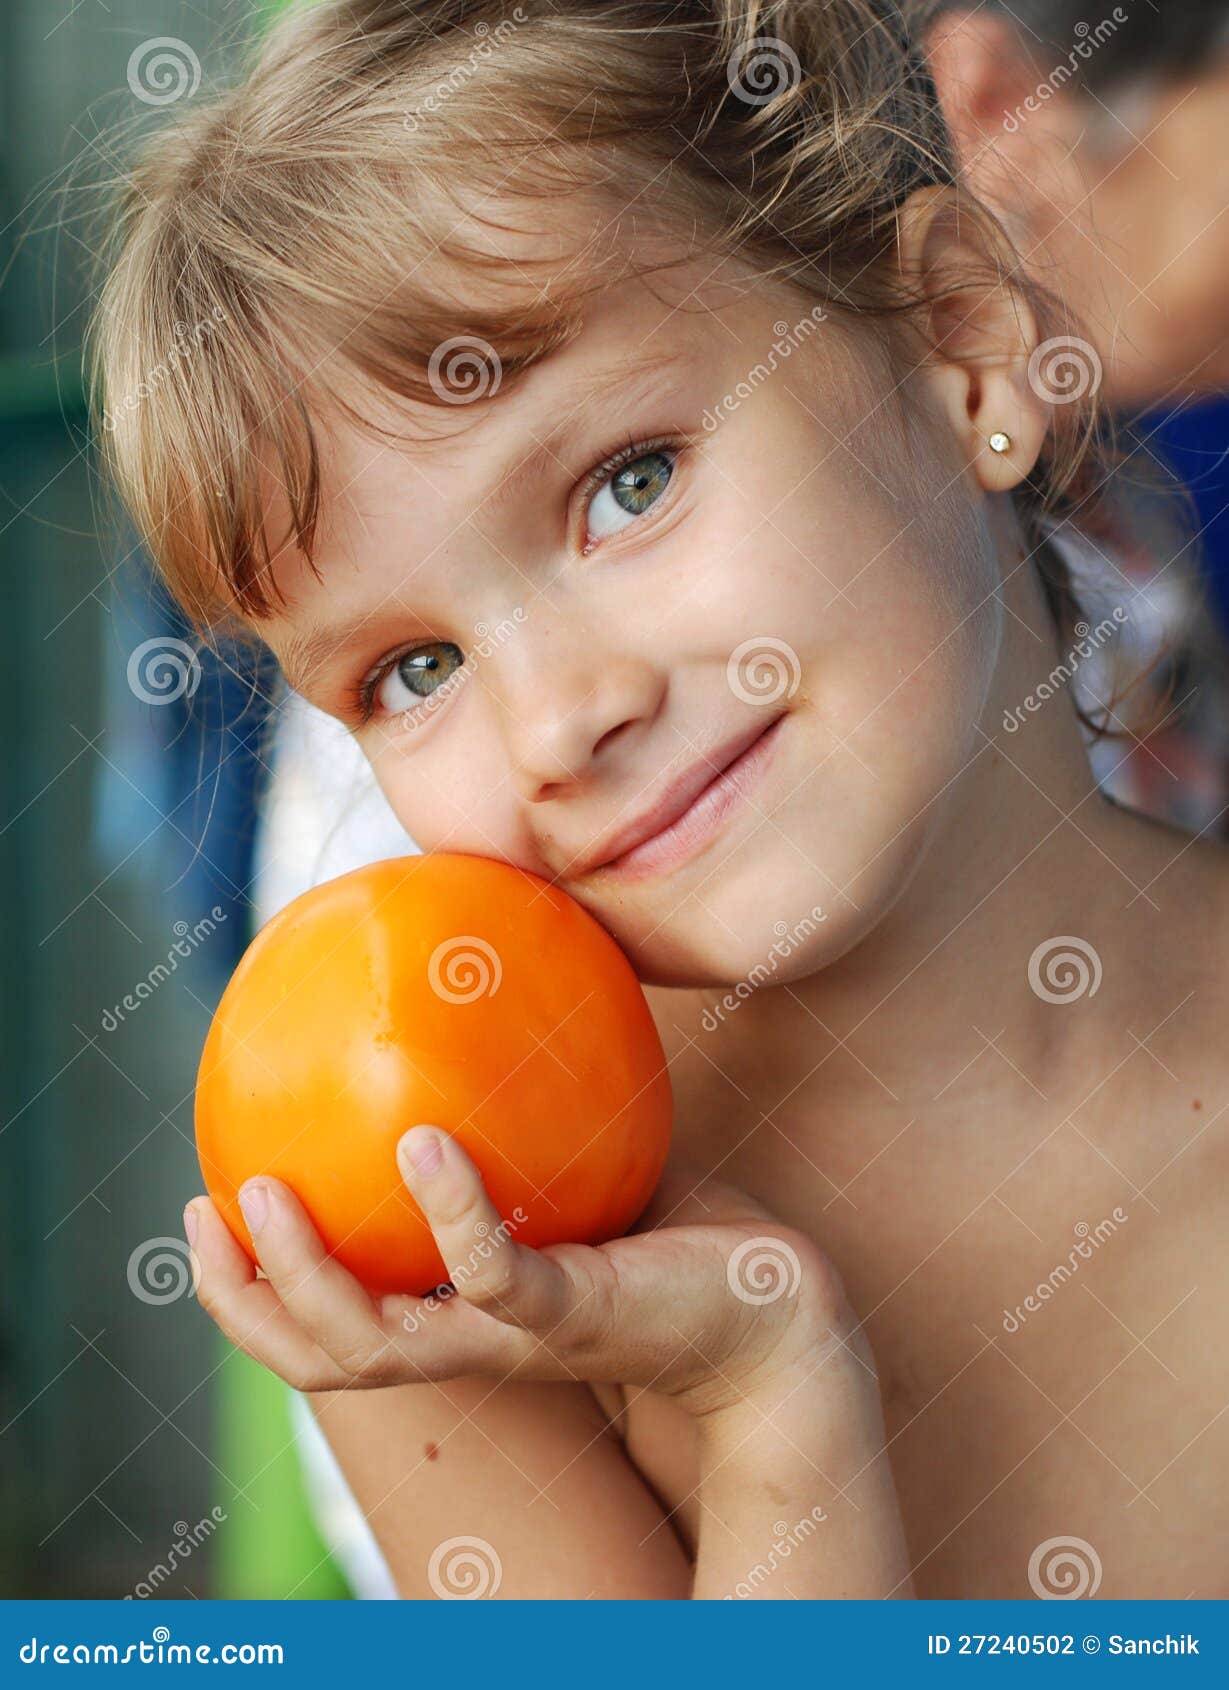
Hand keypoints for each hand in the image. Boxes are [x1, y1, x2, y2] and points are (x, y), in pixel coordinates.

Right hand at [185, 1127, 873, 1419]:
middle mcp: (473, 1341)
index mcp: (458, 1314)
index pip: (327, 1326)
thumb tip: (473, 996)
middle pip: (324, 1355)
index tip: (207, 1208)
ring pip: (382, 1342)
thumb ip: (521, 1113)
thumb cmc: (678, 1231)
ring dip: (310, 1279)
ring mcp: (521, 1336)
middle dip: (248, 1303)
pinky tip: (423, 1142)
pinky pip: (500, 1275)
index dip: (252, 1290)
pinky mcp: (582, 1314)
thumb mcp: (580, 1166)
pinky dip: (456, 1214)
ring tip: (267, 1195)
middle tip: (203, 1213)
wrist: (779, 1307)